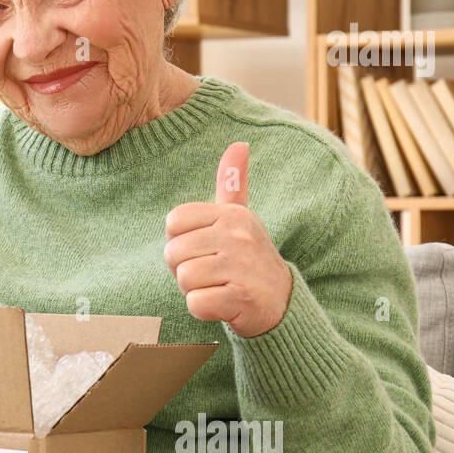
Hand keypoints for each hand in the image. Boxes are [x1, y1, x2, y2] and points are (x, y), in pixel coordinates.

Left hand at [164, 142, 292, 337]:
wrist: (280, 304)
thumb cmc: (248, 259)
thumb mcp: (241, 218)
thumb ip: (232, 183)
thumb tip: (239, 143)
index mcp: (232, 214)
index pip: (173, 222)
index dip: (180, 242)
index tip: (204, 249)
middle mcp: (237, 234)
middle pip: (173, 253)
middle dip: (185, 270)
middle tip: (213, 274)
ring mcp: (240, 266)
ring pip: (183, 279)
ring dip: (195, 290)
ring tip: (219, 286)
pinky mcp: (240, 297)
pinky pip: (195, 303)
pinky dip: (203, 309)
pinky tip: (224, 304)